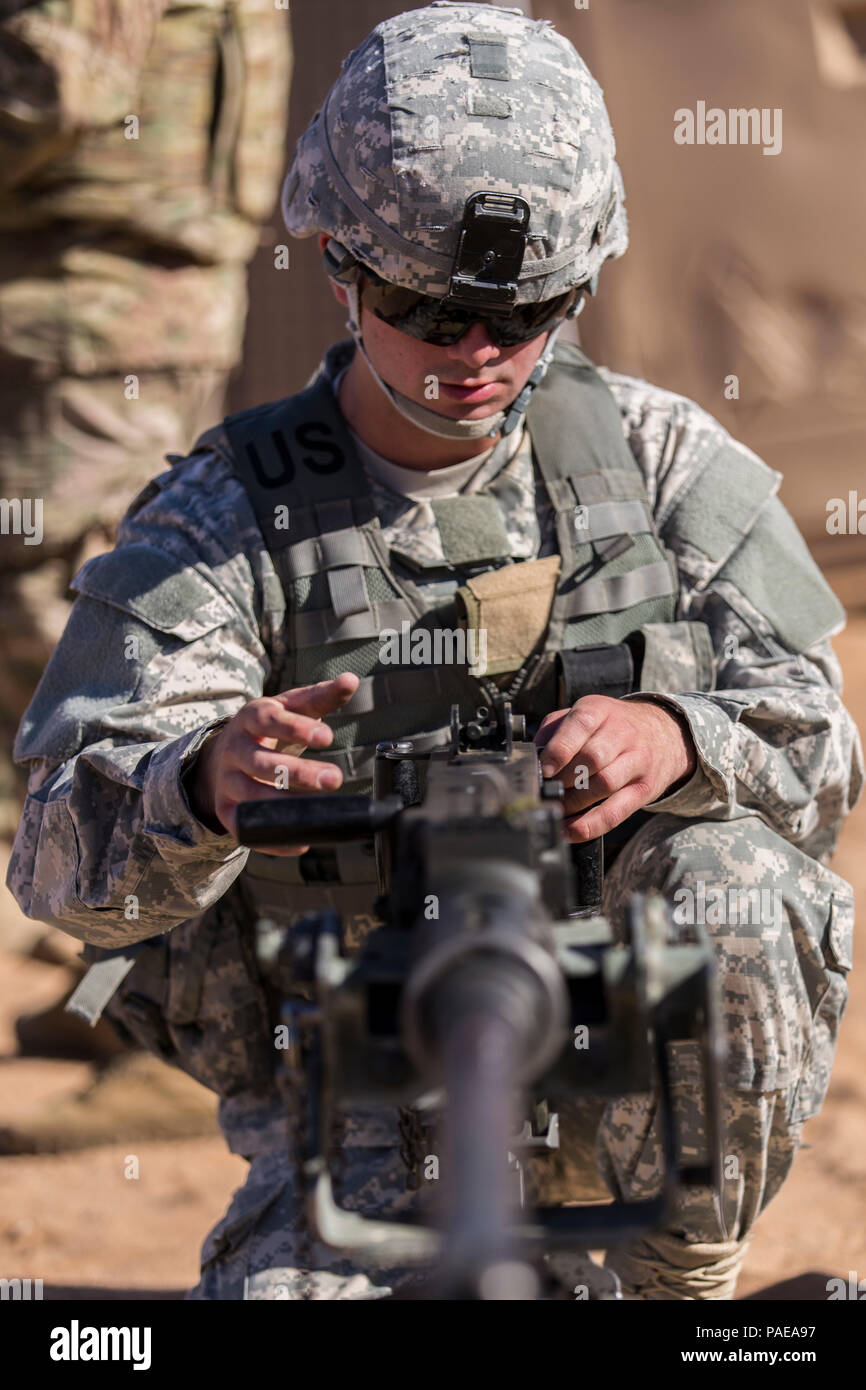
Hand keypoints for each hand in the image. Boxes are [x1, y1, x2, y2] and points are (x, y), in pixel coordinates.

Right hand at [188, 673, 359, 855]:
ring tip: (320, 810)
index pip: (269, 720)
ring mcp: (228, 781)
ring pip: (252, 796)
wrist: (223, 755)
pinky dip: (272, 839)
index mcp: (251, 718)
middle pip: (262, 762)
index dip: (295, 728)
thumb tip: (351, 680)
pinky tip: (301, 843)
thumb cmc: (267, 728)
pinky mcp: (227, 810)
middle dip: (297, 772)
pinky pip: (246, 828)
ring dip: (285, 805)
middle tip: (334, 778)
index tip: (326, 736)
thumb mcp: (289, 708)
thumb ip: (320, 697)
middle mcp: (235, 750)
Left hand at [534, 695, 696, 841]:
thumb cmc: (612, 727)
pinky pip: (617, 811)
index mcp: (600, 711)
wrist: (664, 733)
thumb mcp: (585, 714)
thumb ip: (555, 729)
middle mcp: (622, 733)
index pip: (581, 725)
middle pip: (592, 758)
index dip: (560, 749)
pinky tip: (571, 830)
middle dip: (564, 779)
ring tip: (557, 808)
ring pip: (605, 784)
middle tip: (548, 790)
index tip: (544, 769)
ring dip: (574, 802)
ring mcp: (637, 761)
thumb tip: (532, 754)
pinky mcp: (645, 788)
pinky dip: (591, 825)